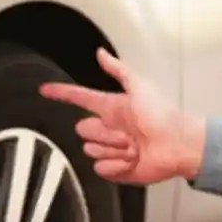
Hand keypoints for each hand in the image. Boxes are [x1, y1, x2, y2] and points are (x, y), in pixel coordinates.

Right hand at [39, 48, 205, 184]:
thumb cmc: (162, 115)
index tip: (44, 89)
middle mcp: (108, 127)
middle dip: (104, 133)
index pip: (79, 98)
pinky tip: (132, 160)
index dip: (62, 93)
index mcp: (110, 107)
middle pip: (83, 129)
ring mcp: (111, 149)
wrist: (177, 144)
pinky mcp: (115, 168)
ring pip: (91, 150)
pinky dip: (117, 165)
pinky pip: (100, 169)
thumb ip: (118, 70)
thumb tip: (100, 52)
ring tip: (135, 147)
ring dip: (114, 150)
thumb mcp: (139, 87)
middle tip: (128, 134)